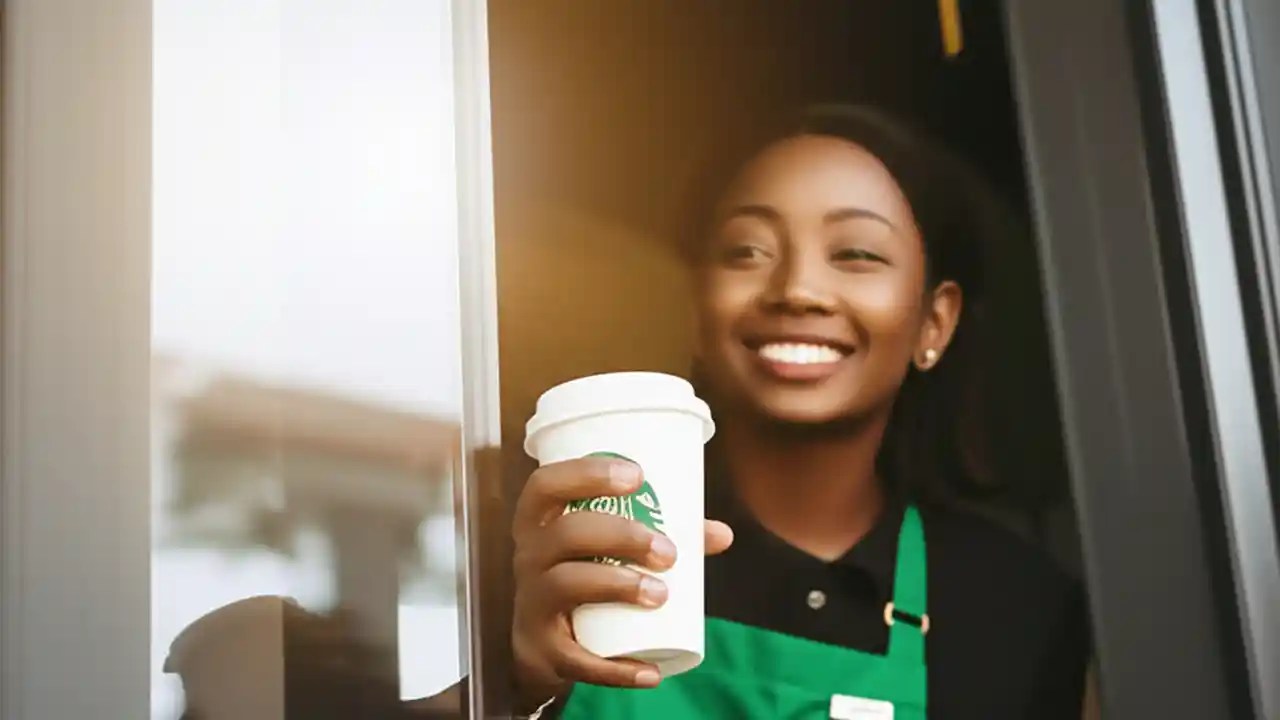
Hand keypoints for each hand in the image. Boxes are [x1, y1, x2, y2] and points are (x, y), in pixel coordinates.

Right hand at [510, 455, 732, 708]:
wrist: (540, 645)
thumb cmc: (582, 575)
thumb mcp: (606, 551)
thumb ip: (662, 536)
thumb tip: (722, 533)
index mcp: (541, 523)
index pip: (546, 484)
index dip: (586, 474)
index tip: (637, 476)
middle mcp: (529, 558)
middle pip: (565, 533)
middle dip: (620, 535)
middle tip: (668, 551)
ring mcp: (532, 604)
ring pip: (566, 584)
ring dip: (618, 585)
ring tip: (661, 594)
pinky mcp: (543, 651)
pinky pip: (575, 660)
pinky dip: (615, 669)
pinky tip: (650, 672)